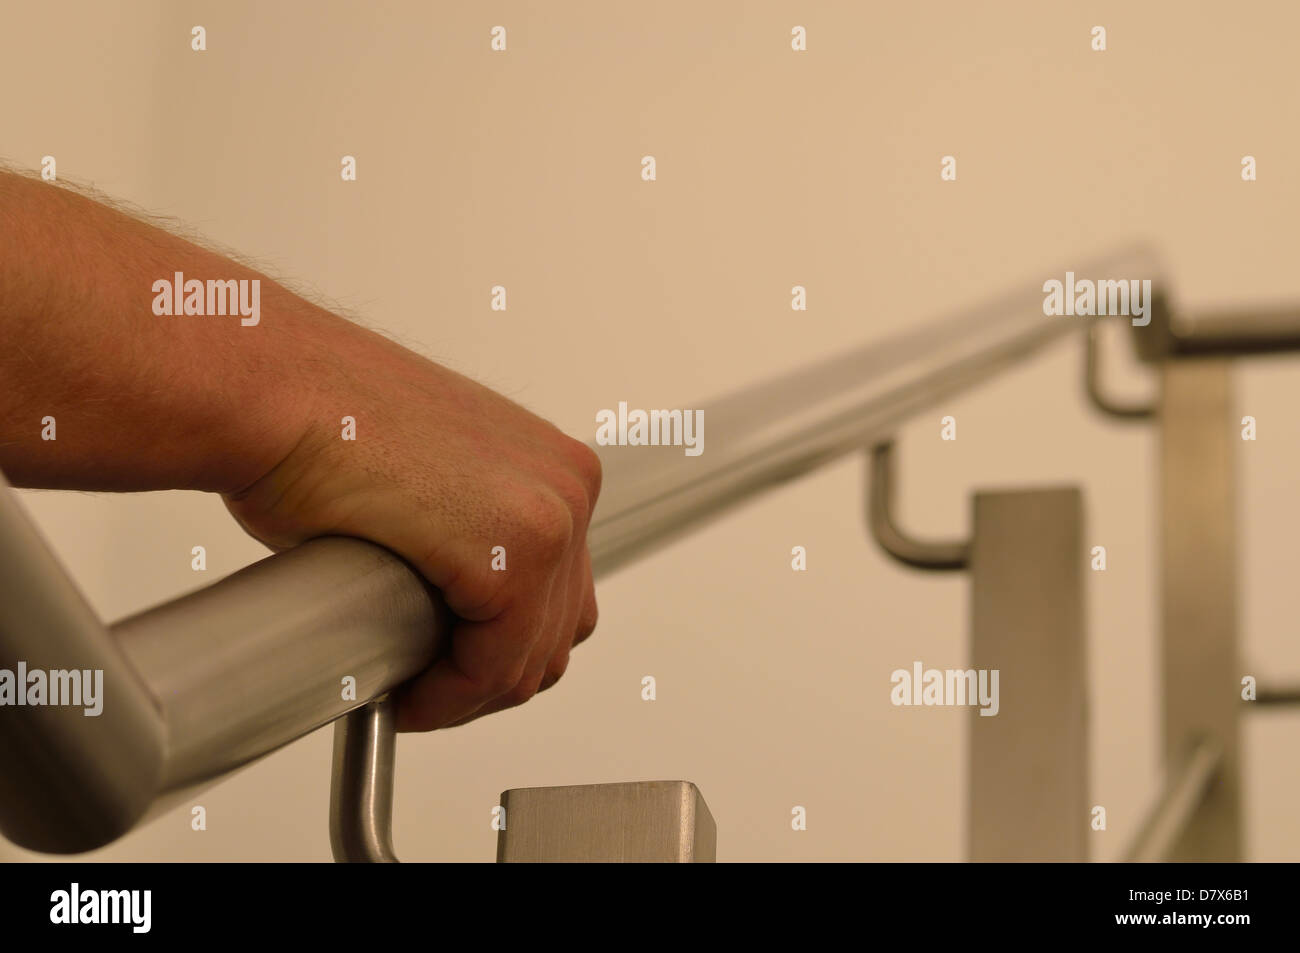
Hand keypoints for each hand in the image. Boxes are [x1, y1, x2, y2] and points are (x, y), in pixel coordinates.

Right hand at [222, 322, 600, 730]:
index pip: (561, 595)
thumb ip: (465, 534)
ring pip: (529, 660)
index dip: (504, 649)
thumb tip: (453, 608)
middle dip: (487, 678)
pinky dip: (449, 698)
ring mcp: (550, 519)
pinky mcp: (512, 556)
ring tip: (408, 695)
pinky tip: (403, 694)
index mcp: (555, 466)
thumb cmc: (320, 424)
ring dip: (466, 694)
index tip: (448, 669)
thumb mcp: (429, 482)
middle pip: (555, 632)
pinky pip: (494, 668)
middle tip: (423, 690)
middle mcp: (569, 486)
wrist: (273, 391)